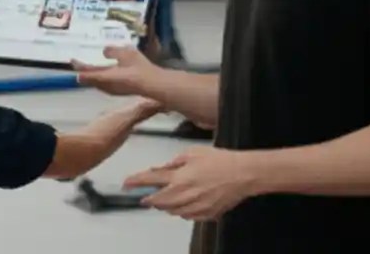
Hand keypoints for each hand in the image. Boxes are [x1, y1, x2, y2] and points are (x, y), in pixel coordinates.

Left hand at [72, 45, 161, 96]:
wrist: (154, 84)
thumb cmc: (139, 68)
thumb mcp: (125, 53)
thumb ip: (112, 51)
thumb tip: (104, 51)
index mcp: (104, 77)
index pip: (86, 72)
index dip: (79, 66)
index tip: (72, 60)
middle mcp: (106, 86)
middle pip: (91, 79)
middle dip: (85, 71)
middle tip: (80, 63)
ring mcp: (114, 91)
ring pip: (99, 83)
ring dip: (94, 75)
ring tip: (92, 67)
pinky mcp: (121, 92)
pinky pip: (106, 85)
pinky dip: (103, 78)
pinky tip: (108, 74)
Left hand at [124, 146, 259, 221]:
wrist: (242, 174)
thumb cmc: (219, 161)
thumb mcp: (192, 153)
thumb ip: (173, 163)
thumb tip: (160, 169)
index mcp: (179, 177)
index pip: (149, 180)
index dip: (135, 182)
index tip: (126, 184)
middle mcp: (184, 194)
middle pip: (158, 201)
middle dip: (149, 199)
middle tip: (146, 196)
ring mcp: (195, 206)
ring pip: (171, 211)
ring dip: (164, 205)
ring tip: (164, 199)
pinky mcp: (206, 213)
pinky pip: (187, 216)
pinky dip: (181, 211)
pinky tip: (183, 204)